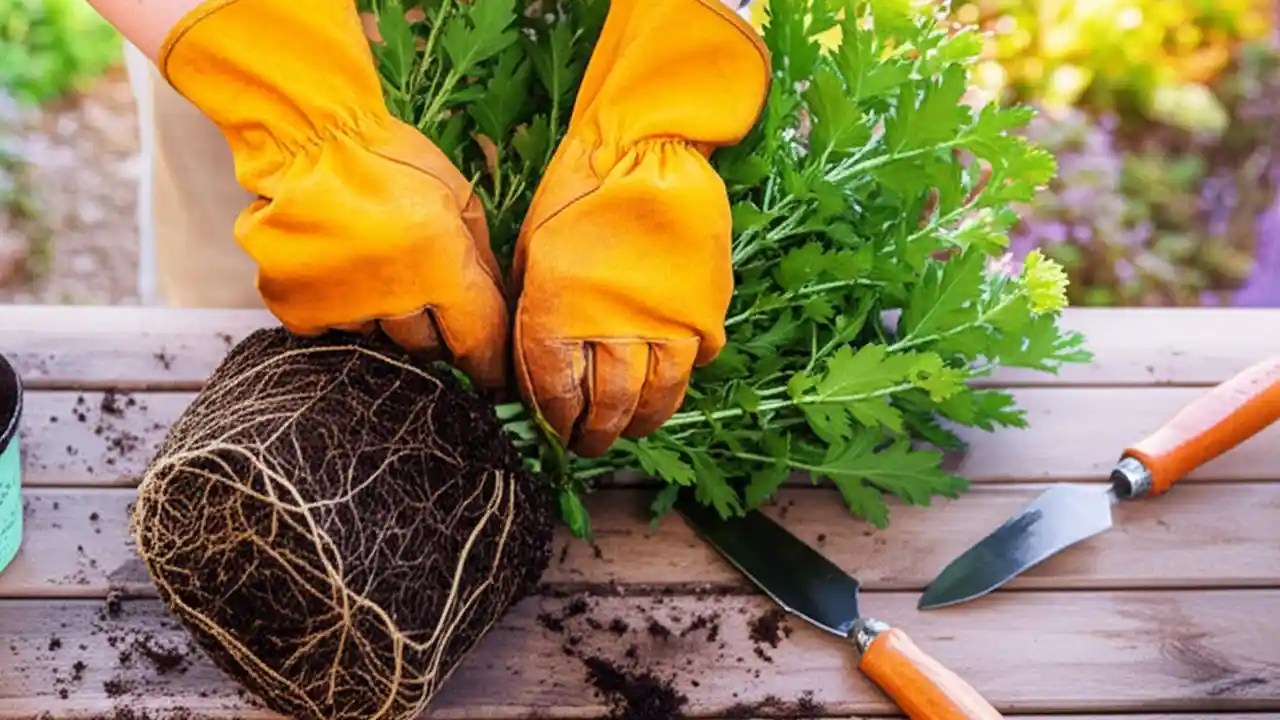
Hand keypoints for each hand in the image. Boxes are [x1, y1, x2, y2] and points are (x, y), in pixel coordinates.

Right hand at [158, 0, 507, 387]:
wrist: (305, 137)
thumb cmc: (392, 161)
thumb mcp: (458, 198)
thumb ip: (480, 258)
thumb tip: (494, 307)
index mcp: (441, 269)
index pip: (477, 342)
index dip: (488, 364)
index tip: (491, 376)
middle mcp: (392, 299)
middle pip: (427, 347)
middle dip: (434, 328)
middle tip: (422, 293)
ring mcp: (341, 308)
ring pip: (377, 338)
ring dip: (382, 315)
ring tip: (371, 267)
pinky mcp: (297, 308)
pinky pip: (330, 330)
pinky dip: (339, 310)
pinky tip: (338, 272)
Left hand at [511, 0, 769, 455]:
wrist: (643, 149)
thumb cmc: (574, 196)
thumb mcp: (531, 256)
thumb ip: (534, 316)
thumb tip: (535, 368)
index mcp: (557, 317)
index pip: (557, 395)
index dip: (557, 421)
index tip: (557, 430)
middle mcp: (611, 332)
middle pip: (608, 407)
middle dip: (597, 434)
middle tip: (592, 443)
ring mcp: (663, 325)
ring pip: (656, 398)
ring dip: (641, 421)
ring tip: (632, 427)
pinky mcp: (704, 313)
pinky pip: (693, 364)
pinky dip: (679, 380)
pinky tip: (667, 382)